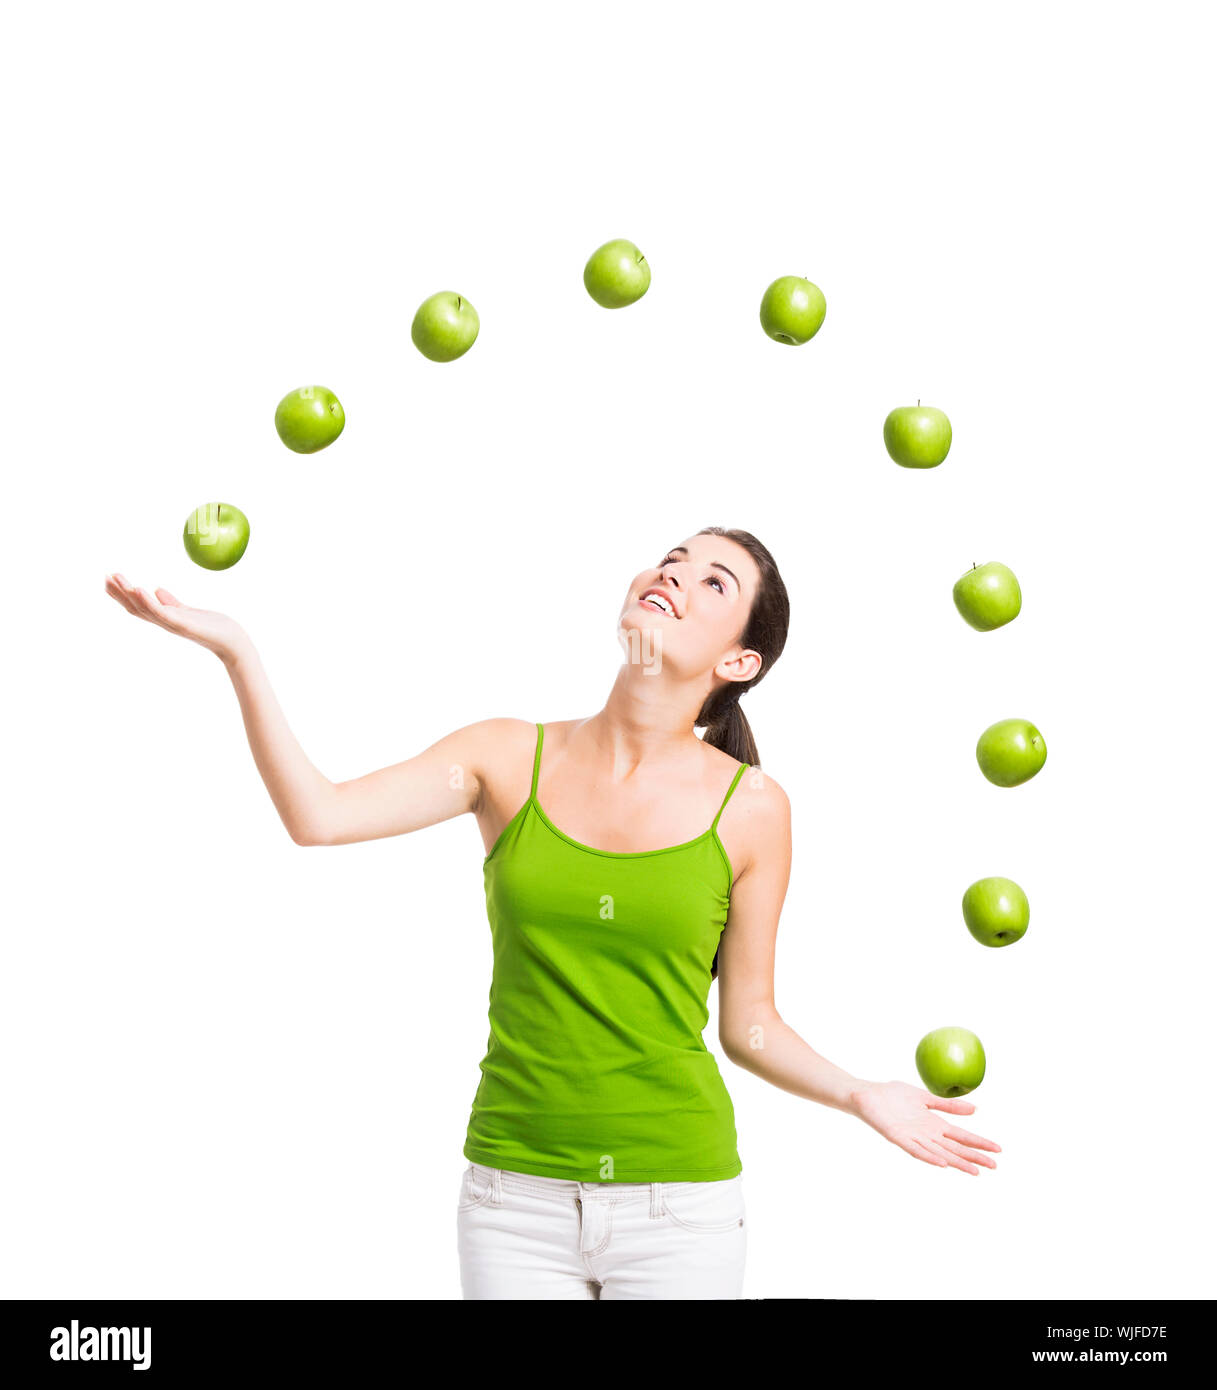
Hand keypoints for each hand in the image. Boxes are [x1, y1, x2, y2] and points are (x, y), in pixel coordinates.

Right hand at [105, 572, 249, 664]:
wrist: (232, 641)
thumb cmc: (213, 627)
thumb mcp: (188, 611)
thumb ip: (172, 602)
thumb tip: (157, 590)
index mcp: (165, 618)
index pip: (138, 605)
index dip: (123, 594)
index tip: (109, 579)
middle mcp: (165, 622)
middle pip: (135, 608)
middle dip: (119, 594)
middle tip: (105, 577)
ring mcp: (172, 624)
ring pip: (144, 609)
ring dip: (129, 593)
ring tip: (116, 578)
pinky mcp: (183, 624)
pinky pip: (162, 613)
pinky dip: (149, 601)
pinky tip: (140, 588)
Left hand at [850, 1079, 999, 1174]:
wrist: (867, 1095)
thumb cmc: (893, 1096)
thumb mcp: (925, 1098)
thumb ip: (947, 1106)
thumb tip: (975, 1110)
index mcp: (934, 1125)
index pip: (961, 1137)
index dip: (978, 1143)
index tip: (998, 1150)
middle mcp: (927, 1135)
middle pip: (955, 1149)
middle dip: (974, 1157)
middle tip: (994, 1166)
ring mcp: (913, 1138)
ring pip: (939, 1154)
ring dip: (956, 1163)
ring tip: (974, 1171)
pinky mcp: (898, 1137)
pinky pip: (916, 1150)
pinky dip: (929, 1157)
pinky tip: (942, 1163)